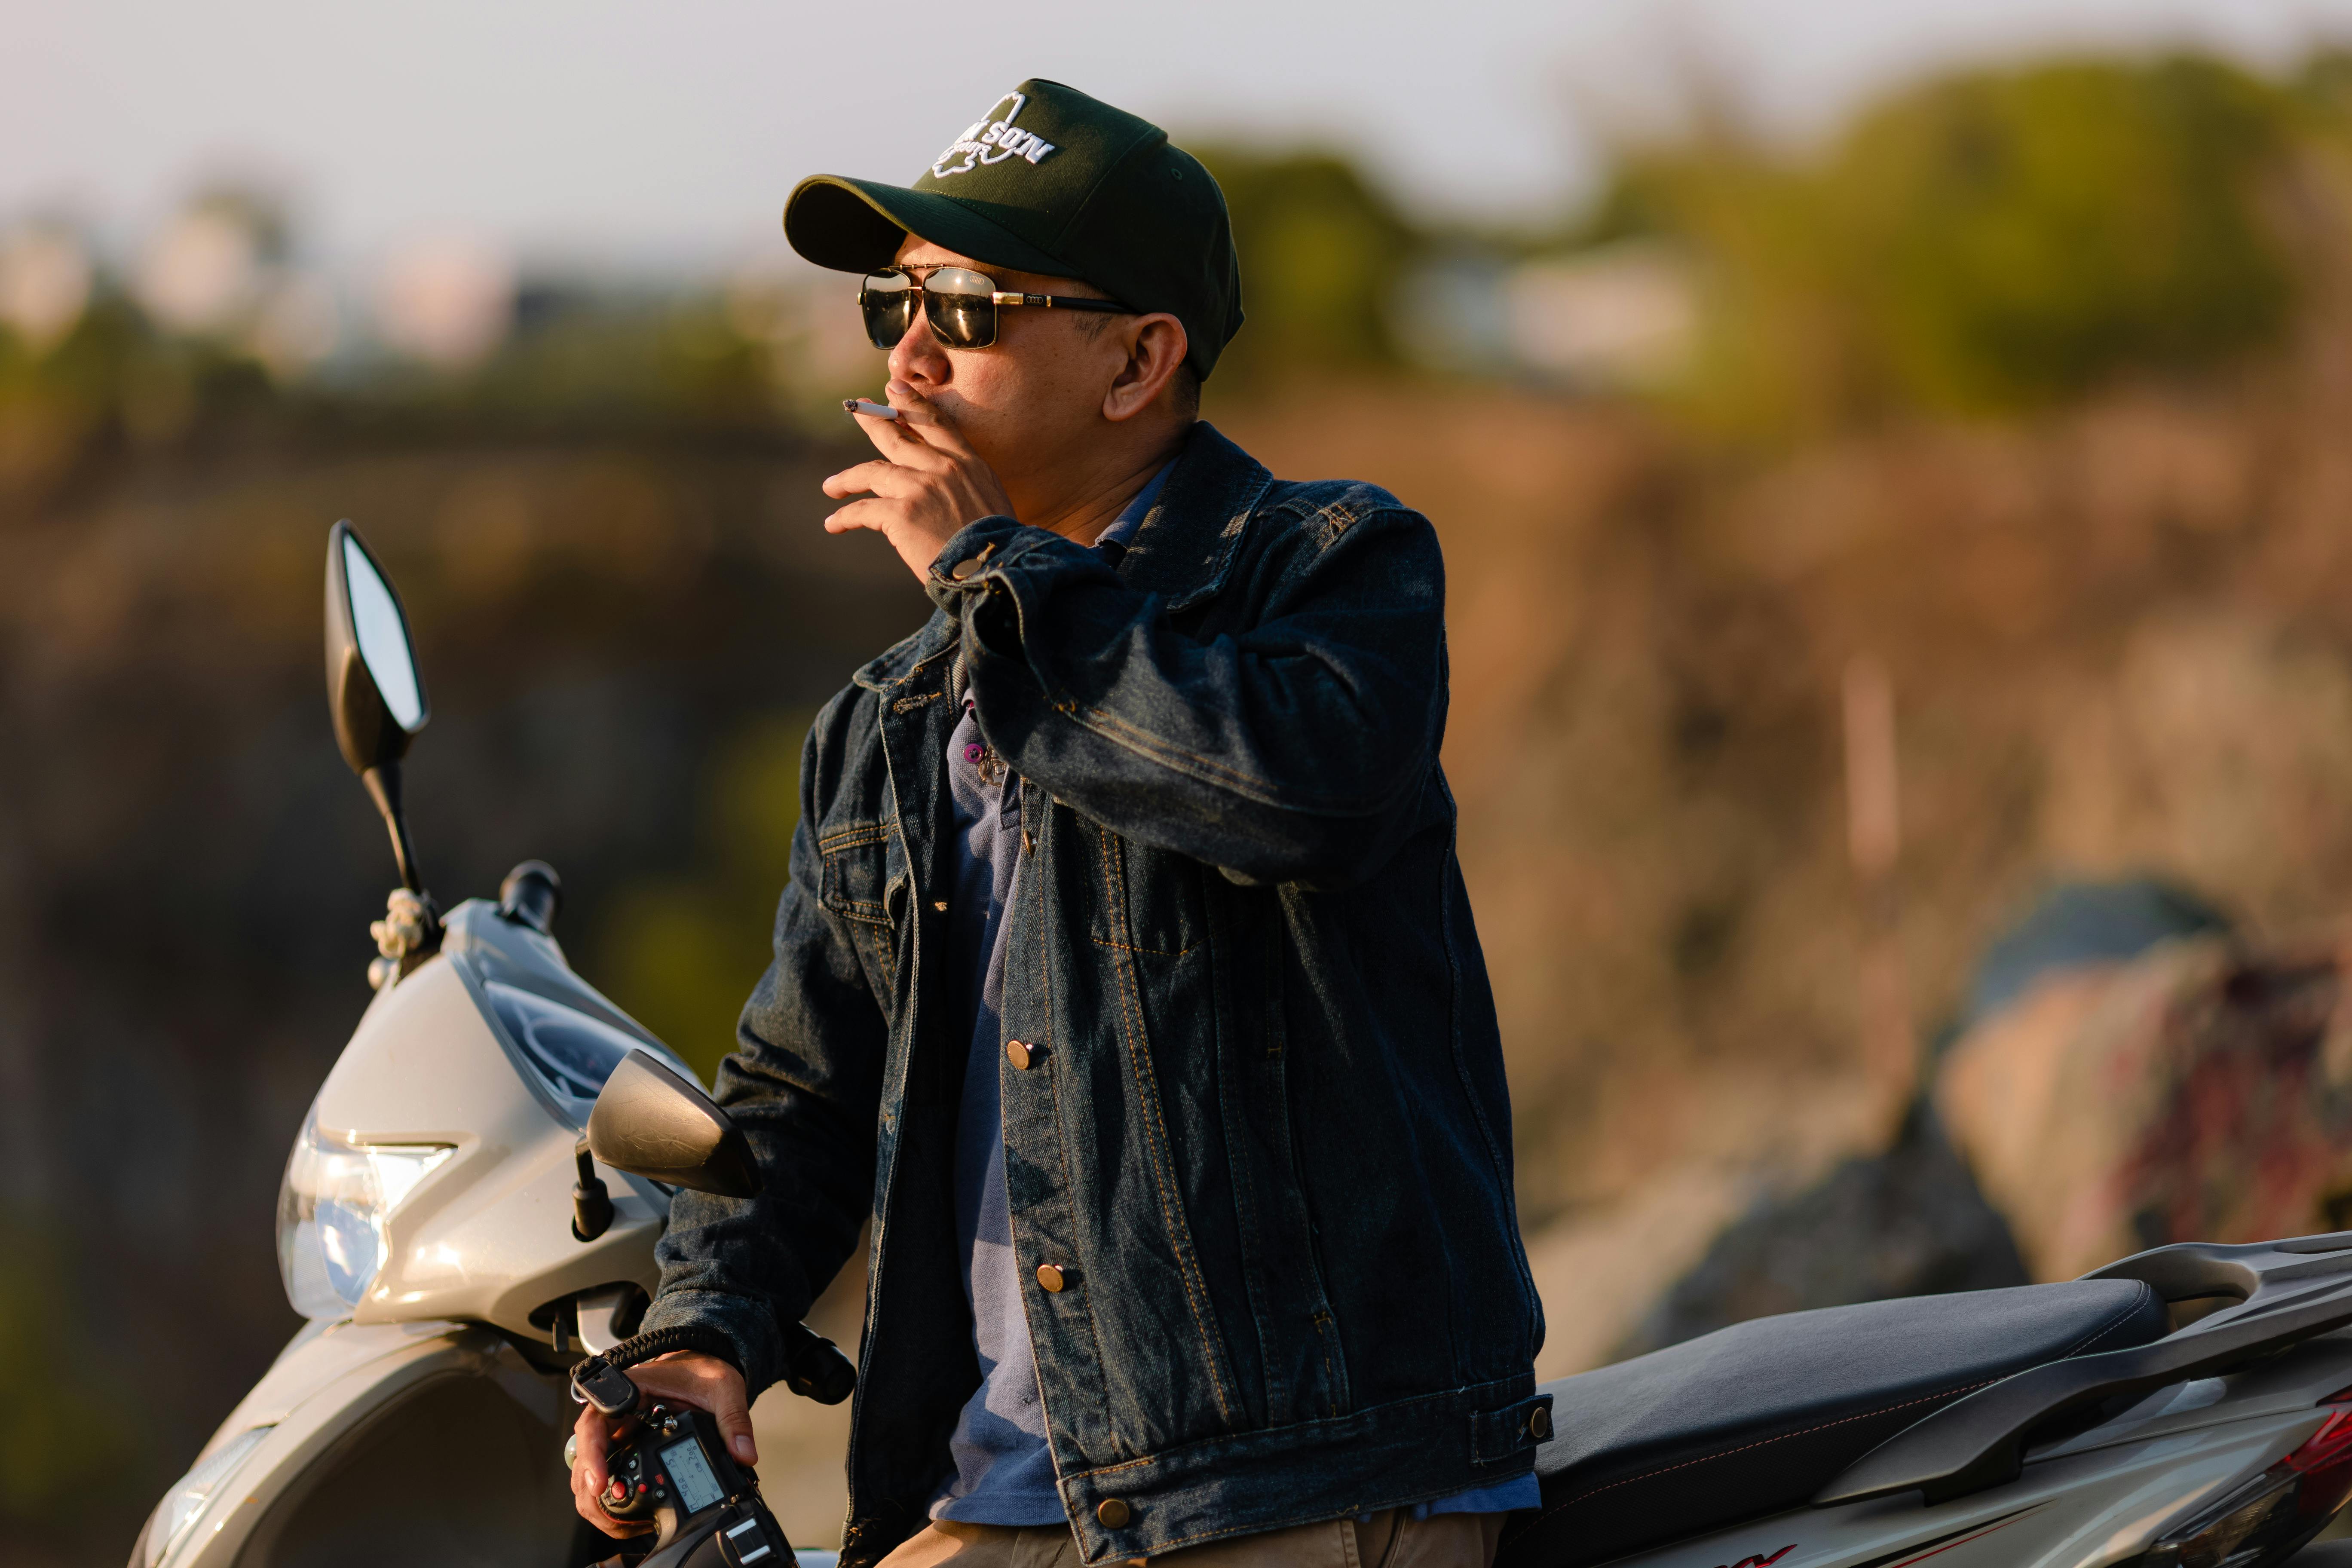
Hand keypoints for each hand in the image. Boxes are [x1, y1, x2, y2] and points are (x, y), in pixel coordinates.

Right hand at [569, 1352, 755, 1538]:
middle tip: (607, 1507)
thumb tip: (742, 1453)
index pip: (595, 1419)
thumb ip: (733, 1419)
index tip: (600, 1481)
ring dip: (596, 1495)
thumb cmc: (705, 1370)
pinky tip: (626, 1514)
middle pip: (586, 1450)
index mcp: (631, 1389)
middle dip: (590, 1484)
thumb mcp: (724, 1388)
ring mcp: (622, 1429)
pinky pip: (611, 1470)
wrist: (706, 1365)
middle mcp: (619, 1410)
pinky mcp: (630, 1444)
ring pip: (592, 1465)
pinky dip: (613, 1494)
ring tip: (618, 1521)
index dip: (591, 1452)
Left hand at [822, 381, 1014, 580]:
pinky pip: (863, 510)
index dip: (912, 403)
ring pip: (872, 472)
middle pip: (898, 436)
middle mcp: (943, 468)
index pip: (936, 424)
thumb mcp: (991, 502)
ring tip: (831, 487)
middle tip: (855, 409)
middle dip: (872, 420)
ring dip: (847, 479)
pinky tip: (833, 524)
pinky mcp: (901, 513)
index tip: (893, 389)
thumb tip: (947, 490)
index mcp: (968, 464)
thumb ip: (967, 486)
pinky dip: (845, 517)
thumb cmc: (997, 546)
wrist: (995, 569)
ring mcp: (920, 488)